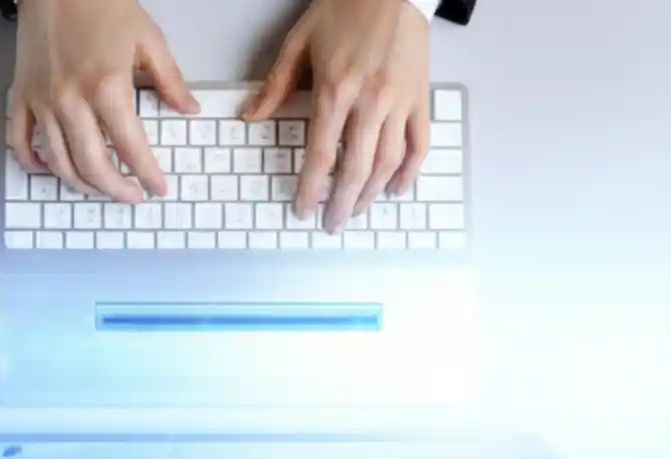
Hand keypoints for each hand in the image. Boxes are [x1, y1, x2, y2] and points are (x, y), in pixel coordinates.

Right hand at [6, 0, 198, 201]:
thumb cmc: (101, 5)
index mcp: (107, 88)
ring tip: (101, 189)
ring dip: (82, 184)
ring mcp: (42, 102)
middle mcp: (71, 101)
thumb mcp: (148, 39)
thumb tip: (189, 109)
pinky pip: (21, 142)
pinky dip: (35, 163)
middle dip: (116, 189)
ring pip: (59, 162)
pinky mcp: (21, 97)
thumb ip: (170, 80)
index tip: (158, 188)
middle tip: (132, 196)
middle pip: (93, 165)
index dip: (148, 174)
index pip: (131, 147)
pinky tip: (54, 169)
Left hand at [244, 0, 430, 231]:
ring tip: (357, 211)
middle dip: (342, 204)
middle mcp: (370, 101)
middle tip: (332, 225)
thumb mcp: (299, 42)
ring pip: (388, 162)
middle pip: (356, 168)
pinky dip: (409, 172)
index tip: (303, 209)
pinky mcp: (420, 97)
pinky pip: (419, 144)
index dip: (312, 189)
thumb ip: (276, 85)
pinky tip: (394, 189)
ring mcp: (399, 101)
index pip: (322, 154)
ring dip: (371, 194)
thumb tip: (250, 117)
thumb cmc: (342, 9)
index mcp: (335, 89)